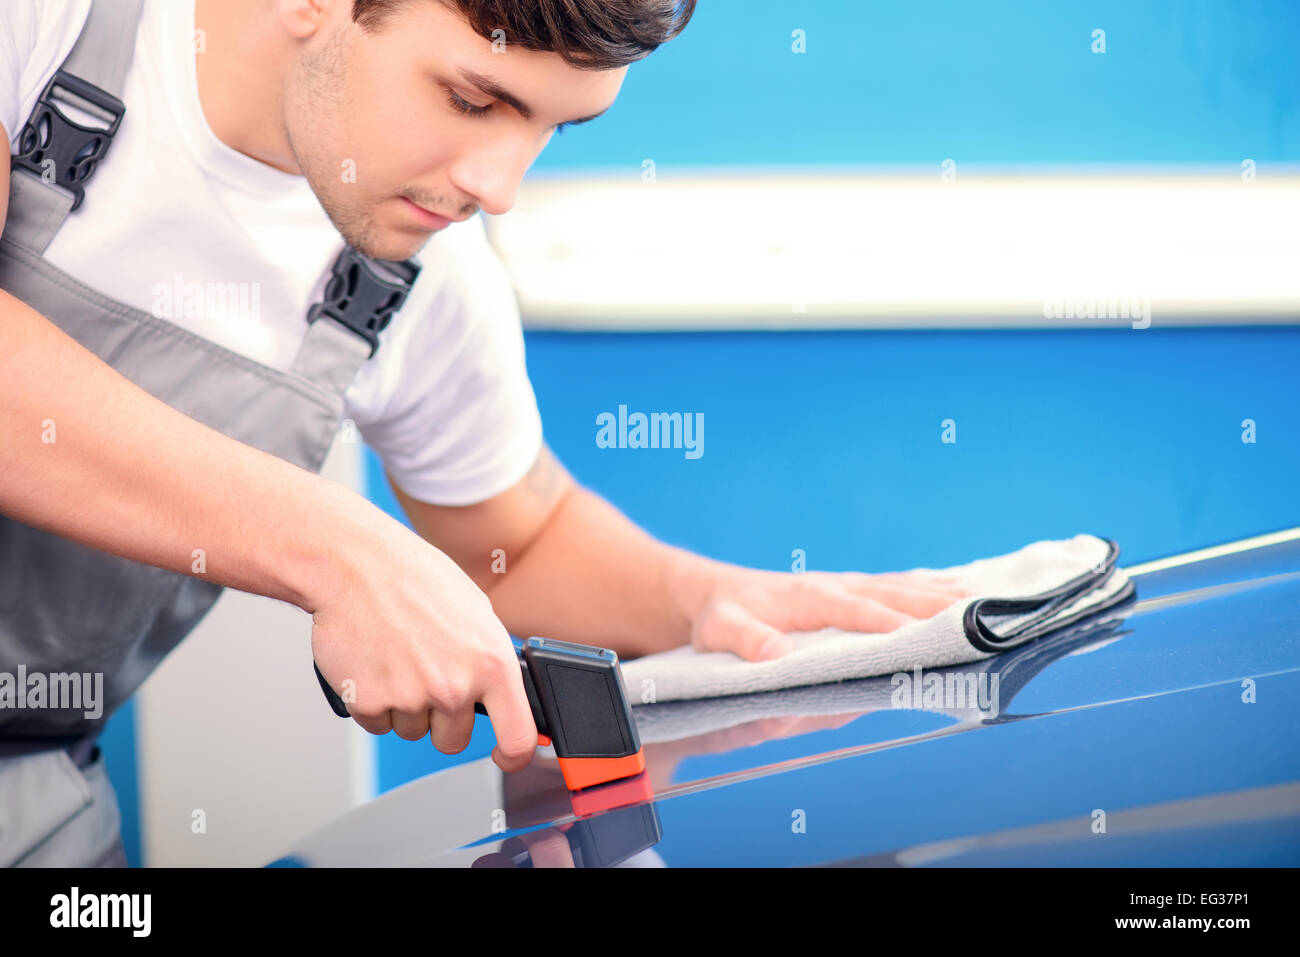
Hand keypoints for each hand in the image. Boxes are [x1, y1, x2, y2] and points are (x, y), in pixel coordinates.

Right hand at [306, 496, 536, 772]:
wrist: (355, 565)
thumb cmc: (415, 579)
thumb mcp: (476, 612)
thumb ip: (490, 659)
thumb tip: (504, 695)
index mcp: (491, 664)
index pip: (517, 738)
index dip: (513, 756)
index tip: (503, 755)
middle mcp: (454, 687)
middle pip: (452, 740)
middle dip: (441, 717)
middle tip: (427, 675)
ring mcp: (410, 698)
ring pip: (412, 731)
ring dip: (405, 706)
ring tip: (398, 657)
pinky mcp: (368, 702)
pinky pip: (377, 723)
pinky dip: (373, 701)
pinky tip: (375, 662)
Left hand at [678, 561, 971, 662]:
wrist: (717, 595)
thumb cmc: (722, 617)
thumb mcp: (721, 629)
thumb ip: (747, 640)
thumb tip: (774, 654)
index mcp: (809, 597)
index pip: (857, 611)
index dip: (890, 623)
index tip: (923, 634)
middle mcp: (834, 587)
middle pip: (891, 595)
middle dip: (932, 606)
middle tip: (975, 616)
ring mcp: (845, 586)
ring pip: (899, 587)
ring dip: (938, 593)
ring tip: (981, 599)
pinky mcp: (849, 590)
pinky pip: (893, 586)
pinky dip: (926, 587)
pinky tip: (955, 590)